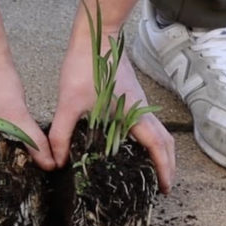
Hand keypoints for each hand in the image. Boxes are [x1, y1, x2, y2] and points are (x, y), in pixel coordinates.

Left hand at [49, 40, 175, 193]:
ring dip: (162, 152)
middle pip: (166, 142)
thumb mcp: (69, 103)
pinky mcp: (132, 98)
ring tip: (155, 170)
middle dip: (169, 164)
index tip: (166, 188)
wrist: (97, 37)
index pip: (157, 147)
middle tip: (163, 186)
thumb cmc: (86, 66)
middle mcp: (141, 110)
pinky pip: (149, 124)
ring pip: (159, 132)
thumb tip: (56, 162)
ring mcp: (139, 103)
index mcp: (133, 115)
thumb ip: (61, 134)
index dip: (164, 169)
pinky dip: (151, 140)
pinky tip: (135, 147)